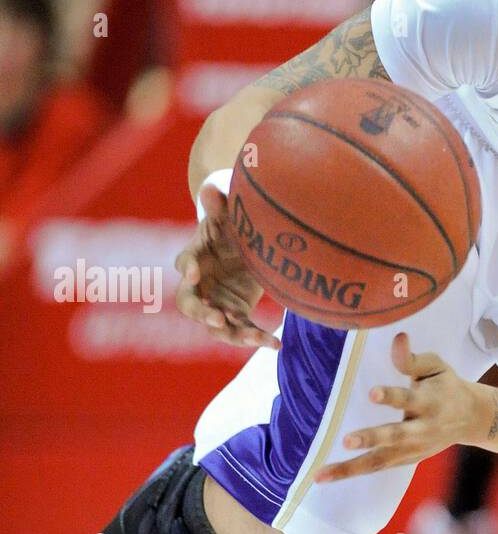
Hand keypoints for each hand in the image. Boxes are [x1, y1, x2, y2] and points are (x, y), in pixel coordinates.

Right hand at [175, 184, 279, 348]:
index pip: (185, 263)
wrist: (243, 245)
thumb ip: (220, 206)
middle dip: (202, 313)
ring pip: (217, 326)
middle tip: (217, 319)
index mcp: (196, 258)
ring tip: (257, 338)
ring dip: (234, 334)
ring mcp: (217, 303)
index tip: (194, 273)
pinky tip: (276, 344)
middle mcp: (201, 286)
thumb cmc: (229, 228)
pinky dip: (257, 338)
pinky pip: (243, 330)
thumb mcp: (228, 217)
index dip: (187, 267)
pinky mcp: (235, 314)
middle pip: (191, 304)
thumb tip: (210, 189)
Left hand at [315, 334, 489, 482]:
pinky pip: (376, 467)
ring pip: (380, 461)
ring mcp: (413, 449)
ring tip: (322, 474)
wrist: (471, 418)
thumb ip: (413, 359)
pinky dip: (352, 472)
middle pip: (395, 436)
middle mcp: (421, 430)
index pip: (408, 400)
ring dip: (350, 468)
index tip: (372, 392)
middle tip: (347, 441)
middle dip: (372, 439)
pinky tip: (327, 475)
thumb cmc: (446, 386)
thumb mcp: (436, 367)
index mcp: (429, 403)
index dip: (391, 396)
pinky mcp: (405, 460)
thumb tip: (398, 337)